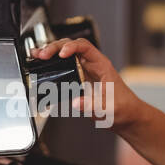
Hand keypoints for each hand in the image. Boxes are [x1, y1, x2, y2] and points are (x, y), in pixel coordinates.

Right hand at [28, 36, 147, 132]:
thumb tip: (76, 102)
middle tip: (42, 55)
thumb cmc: (124, 109)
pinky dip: (51, 66)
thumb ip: (93, 105)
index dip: (71, 47)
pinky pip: (64, 69)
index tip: (61, 55)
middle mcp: (92, 65)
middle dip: (55, 48)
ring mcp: (85, 72)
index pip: (85, 47)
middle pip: (71, 47)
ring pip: (65, 56)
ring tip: (37, 55)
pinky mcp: (79, 80)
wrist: (127, 116)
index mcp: (102, 65)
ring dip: (51, 54)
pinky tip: (41, 65)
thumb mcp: (109, 108)